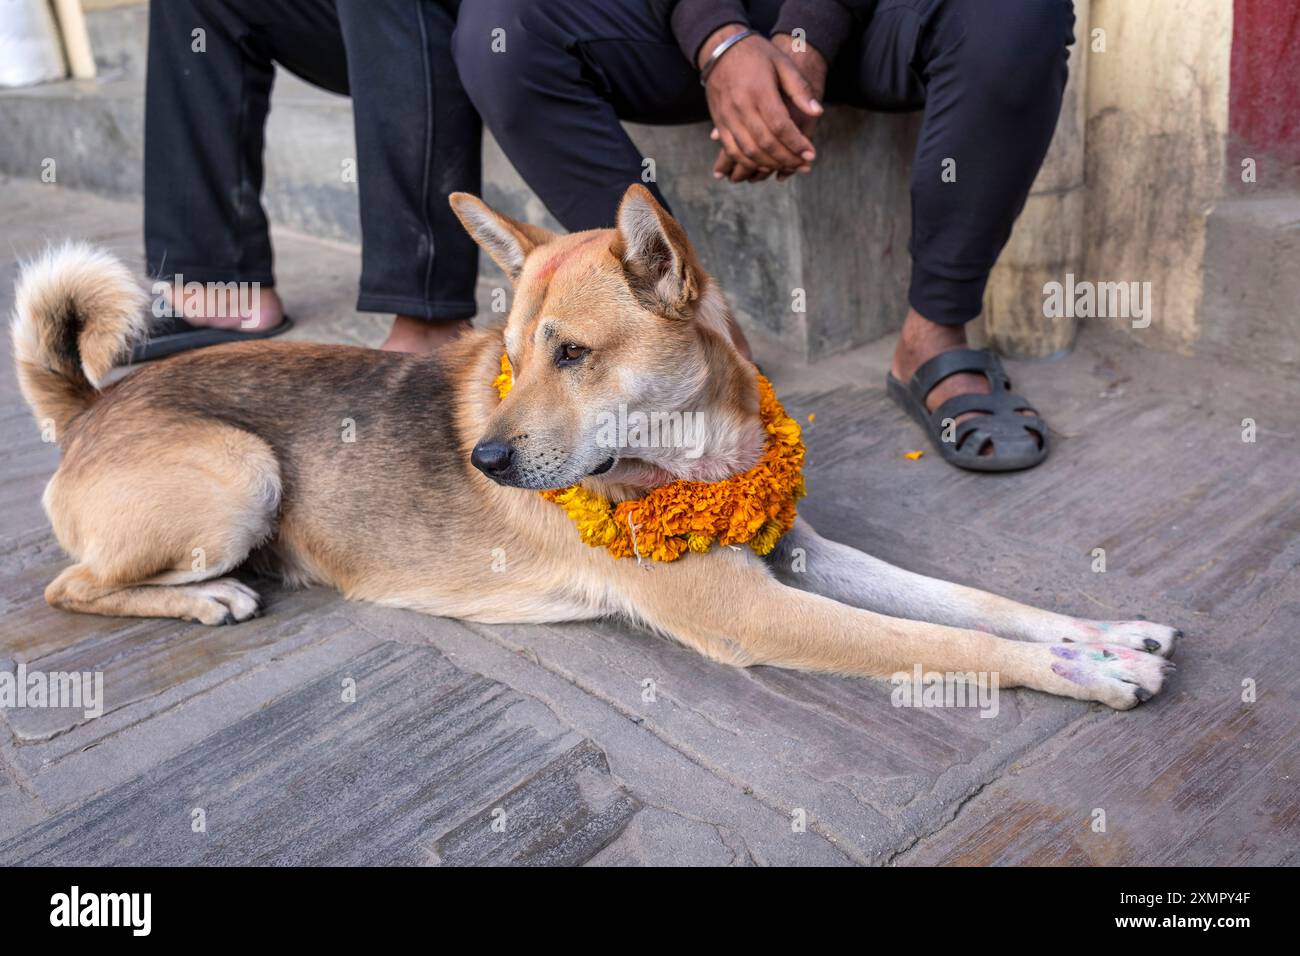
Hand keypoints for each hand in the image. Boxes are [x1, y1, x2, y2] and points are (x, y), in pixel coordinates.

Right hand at [699, 25, 822, 183]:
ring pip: (749, 151)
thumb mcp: (782, 64)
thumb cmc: (757, 55)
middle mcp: (741, 107)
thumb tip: (817, 112)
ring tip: (789, 168)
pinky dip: (749, 163)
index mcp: (759, 91)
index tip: (811, 155)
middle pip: (766, 143)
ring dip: (770, 164)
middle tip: (804, 166)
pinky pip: (732, 150)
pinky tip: (765, 166)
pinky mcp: (719, 123)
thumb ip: (800, 89)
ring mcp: (727, 117)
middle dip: (787, 159)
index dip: (796, 144)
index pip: (780, 126)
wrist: (720, 49)